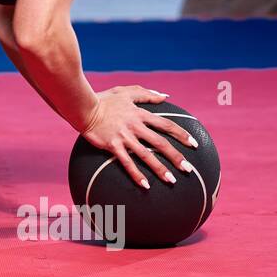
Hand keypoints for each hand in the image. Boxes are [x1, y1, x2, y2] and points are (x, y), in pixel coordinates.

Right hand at [79, 85, 198, 188]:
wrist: (83, 108)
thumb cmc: (104, 99)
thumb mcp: (126, 91)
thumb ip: (146, 93)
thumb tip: (165, 96)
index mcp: (140, 114)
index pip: (166, 125)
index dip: (181, 135)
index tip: (194, 145)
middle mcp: (135, 127)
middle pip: (160, 143)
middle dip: (176, 156)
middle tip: (188, 169)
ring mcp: (124, 137)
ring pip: (146, 155)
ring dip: (160, 169)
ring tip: (172, 181)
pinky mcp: (113, 146)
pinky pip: (127, 163)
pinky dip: (137, 174)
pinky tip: (146, 185)